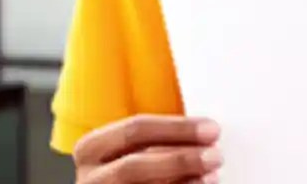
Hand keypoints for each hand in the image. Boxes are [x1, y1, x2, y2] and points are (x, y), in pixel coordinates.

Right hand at [73, 114, 223, 182]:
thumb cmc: (129, 174)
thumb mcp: (132, 152)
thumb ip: (158, 143)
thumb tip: (204, 133)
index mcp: (91, 149)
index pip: (135, 130)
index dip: (177, 128)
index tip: (211, 128)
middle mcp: (90, 178)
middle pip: (135, 165)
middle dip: (180, 159)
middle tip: (215, 155)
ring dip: (182, 181)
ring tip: (212, 176)